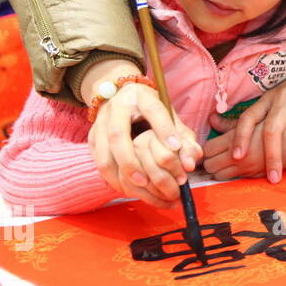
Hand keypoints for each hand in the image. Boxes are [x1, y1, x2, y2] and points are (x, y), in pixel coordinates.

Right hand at [89, 77, 202, 203]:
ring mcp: (101, 123)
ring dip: (119, 175)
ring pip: (103, 152)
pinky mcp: (92, 137)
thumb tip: (193, 160)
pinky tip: (127, 189)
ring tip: (138, 189)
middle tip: (145, 180)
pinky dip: (112, 178)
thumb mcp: (169, 116)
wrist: (120, 97)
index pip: (153, 110)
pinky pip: (98, 161)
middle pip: (118, 134)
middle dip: (131, 161)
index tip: (176, 148)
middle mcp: (117, 108)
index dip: (164, 129)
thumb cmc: (151, 111)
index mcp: (141, 97)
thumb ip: (183, 136)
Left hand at [202, 114, 285, 180]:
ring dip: (222, 171)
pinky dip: (238, 175)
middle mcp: (242, 154)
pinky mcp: (261, 175)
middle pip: (211, 165)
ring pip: (223, 175)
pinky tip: (241, 169)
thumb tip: (212, 119)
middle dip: (210, 162)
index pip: (208, 149)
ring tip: (223, 166)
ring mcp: (251, 167)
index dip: (206, 150)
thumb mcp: (258, 113)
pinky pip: (240, 180)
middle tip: (214, 156)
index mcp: (238, 136)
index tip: (209, 149)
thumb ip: (233, 122)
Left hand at [230, 56, 285, 181]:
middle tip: (273, 179)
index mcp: (267, 100)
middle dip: (273, 156)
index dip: (241, 137)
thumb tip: (212, 122)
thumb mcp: (269, 102)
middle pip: (274, 128)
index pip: (248, 118)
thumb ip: (244, 117)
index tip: (237, 158)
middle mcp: (285, 99)